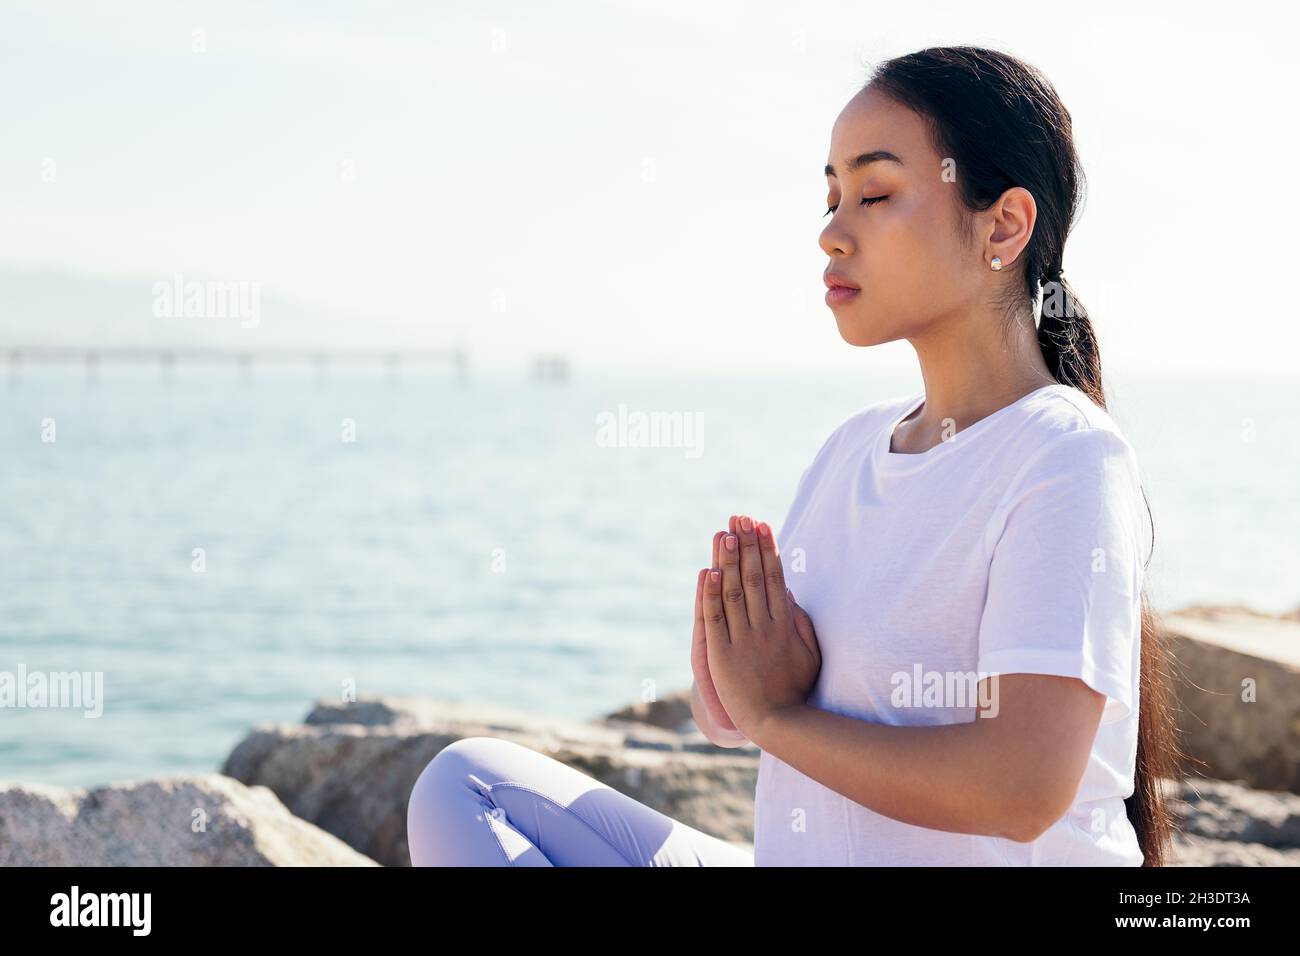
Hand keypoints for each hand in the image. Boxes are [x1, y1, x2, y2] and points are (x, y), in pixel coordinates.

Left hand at [701, 514, 820, 740]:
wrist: (774, 722)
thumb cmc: (794, 688)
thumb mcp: (810, 654)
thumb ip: (801, 622)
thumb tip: (788, 590)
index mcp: (784, 624)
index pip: (774, 577)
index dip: (767, 549)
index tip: (761, 525)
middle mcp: (763, 626)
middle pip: (753, 577)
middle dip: (746, 545)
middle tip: (740, 518)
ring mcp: (742, 639)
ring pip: (733, 592)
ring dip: (727, 561)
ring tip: (724, 534)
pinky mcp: (721, 653)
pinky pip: (714, 619)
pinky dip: (710, 594)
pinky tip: (707, 572)